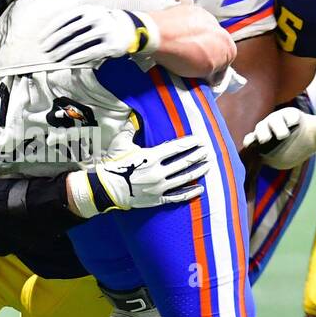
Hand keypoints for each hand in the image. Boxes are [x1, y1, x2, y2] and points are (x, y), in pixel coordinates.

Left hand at [43, 7, 157, 66]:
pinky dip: (78, 58)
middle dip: (54, 43)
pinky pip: (90, 52)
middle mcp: (95, 17)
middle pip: (69, 31)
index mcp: (87, 9)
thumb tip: (49, 36)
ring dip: (63, 52)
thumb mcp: (89, 16)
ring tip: (54, 59)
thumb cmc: (101, 23)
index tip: (40, 40)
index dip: (50, 30)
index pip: (63, 19)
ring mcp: (104, 30)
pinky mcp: (111, 44)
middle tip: (45, 51)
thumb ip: (73, 22)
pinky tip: (69, 62)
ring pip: (78, 43)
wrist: (128, 28)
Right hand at [66, 136, 209, 217]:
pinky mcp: (158, 199)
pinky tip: (200, 188)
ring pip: (184, 178)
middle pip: (184, 162)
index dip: (190, 143)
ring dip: (198, 171)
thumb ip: (130, 129)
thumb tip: (135, 116)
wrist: (107, 189)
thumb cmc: (114, 165)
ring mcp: (160, 187)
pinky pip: (178, 197)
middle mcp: (158, 172)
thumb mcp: (120, 143)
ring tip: (208, 165)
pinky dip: (190, 193)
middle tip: (208, 151)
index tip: (200, 139)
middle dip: (198, 155)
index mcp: (151, 156)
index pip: (176, 147)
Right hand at [244, 107, 315, 169]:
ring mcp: (266, 131)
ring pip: (260, 129)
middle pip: (272, 121)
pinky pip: (250, 139)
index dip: (291, 118)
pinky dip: (249, 141)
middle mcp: (276, 121)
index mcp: (291, 116)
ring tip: (265, 140)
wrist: (296, 145)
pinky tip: (250, 145)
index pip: (290, 115)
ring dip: (261, 134)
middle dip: (276, 126)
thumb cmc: (309, 134)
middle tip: (282, 135)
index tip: (295, 122)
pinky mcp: (258, 143)